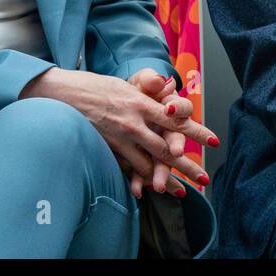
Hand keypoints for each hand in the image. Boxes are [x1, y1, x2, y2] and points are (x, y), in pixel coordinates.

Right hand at [21, 68, 214, 194]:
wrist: (61, 94)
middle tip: (204, 176)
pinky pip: (127, 168)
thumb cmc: (94, 86)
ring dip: (167, 179)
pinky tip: (148, 191)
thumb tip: (165, 85)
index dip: (196, 131)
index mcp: (141, 103)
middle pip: (166, 147)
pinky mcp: (107, 149)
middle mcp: (133, 122)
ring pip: (149, 163)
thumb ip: (146, 89)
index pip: (175, 119)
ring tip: (183, 191)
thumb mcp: (124, 83)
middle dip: (187, 164)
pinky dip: (140, 181)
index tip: (213, 141)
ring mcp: (119, 138)